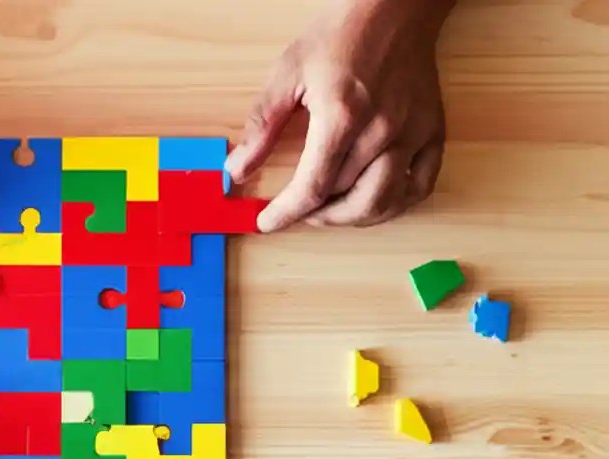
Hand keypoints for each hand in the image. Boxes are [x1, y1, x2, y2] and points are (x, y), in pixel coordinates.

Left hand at [227, 0, 454, 230]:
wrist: (392, 8)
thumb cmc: (339, 36)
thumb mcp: (286, 75)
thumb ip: (261, 126)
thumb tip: (238, 169)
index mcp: (343, 116)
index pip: (313, 186)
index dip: (287, 213)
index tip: (267, 223)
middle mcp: (383, 130)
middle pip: (348, 200)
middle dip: (316, 217)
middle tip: (297, 213)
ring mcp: (413, 133)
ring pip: (384, 201)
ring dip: (351, 218)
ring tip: (328, 212)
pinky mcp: (434, 131)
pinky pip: (421, 185)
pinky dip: (396, 204)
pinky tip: (371, 202)